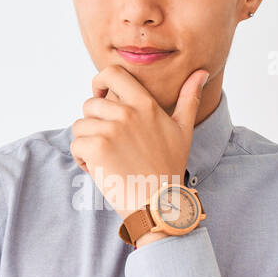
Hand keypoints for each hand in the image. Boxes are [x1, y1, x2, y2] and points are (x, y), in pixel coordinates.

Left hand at [70, 65, 207, 222]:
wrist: (158, 203)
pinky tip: (100, 170)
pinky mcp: (97, 148)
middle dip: (93, 124)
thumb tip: (201, 73)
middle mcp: (126, 113)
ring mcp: (110, 130)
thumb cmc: (169, 167)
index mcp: (145, 104)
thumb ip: (188, 98)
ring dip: (86, 143)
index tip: (99, 95)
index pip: (113, 73)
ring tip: (106, 160)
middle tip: (108, 145)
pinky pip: (76, 145)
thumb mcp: (183, 130)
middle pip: (90, 104)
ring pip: (80, 126)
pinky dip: (82, 159)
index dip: (99, 81)